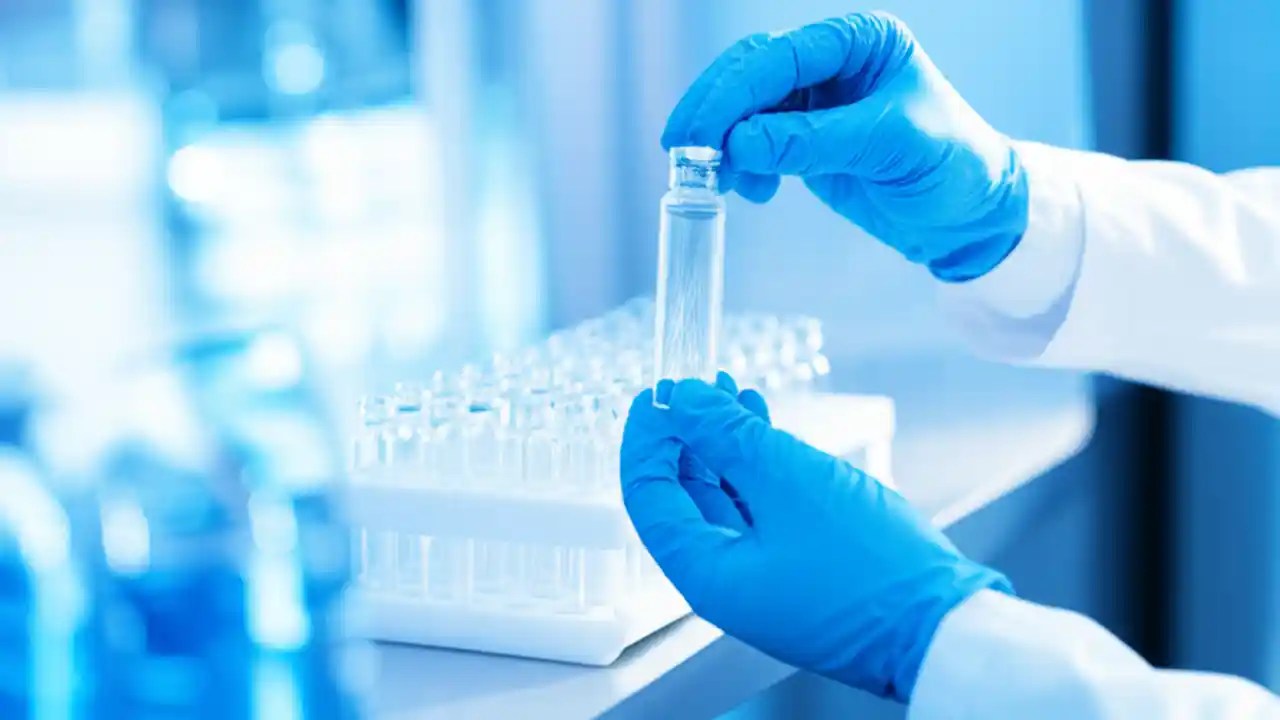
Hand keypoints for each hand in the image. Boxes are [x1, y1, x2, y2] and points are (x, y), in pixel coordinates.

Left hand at [620, 373, 1010, 701]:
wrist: (944, 626)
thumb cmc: (871, 568)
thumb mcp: (789, 481)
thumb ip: (727, 436)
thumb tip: (682, 400)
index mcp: (706, 573)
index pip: (648, 495)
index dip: (645, 438)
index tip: (654, 393)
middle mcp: (726, 580)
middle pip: (683, 496)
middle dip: (686, 434)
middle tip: (694, 386)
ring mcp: (764, 574)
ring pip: (725, 498)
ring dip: (724, 443)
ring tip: (729, 391)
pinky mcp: (799, 565)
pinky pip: (762, 508)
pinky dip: (759, 466)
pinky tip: (765, 425)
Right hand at [662, 12, 1028, 281]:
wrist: (970, 216)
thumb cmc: (952, 166)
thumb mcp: (888, 148)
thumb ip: (813, 143)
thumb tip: (740, 144)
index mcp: (861, 41)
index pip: (780, 55)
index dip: (733, 92)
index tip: (701, 132)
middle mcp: (833, 62)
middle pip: (751, 74)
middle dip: (715, 113)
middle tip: (683, 153)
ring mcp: (815, 101)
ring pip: (745, 109)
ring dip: (723, 144)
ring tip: (716, 182)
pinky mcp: (804, 139)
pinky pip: (754, 142)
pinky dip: (741, 166)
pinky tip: (749, 192)